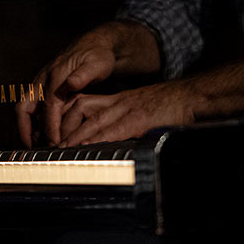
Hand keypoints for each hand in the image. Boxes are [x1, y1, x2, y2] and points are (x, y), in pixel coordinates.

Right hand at [16, 32, 118, 146]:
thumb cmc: (97, 56)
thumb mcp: (96, 63)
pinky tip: (41, 136)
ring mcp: (41, 84)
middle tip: (32, 150)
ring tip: (35, 147)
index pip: (48, 105)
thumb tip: (71, 84)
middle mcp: (43, 80)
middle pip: (24, 107)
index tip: (55, 143)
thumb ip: (83, 75)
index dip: (50, 126)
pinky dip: (32, 123)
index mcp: (55, 75)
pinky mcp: (43, 89)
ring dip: (27, 128)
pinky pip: (31, 109)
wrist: (94, 45)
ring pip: (25, 109)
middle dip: (24, 130)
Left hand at [58, 83, 194, 146]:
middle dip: (64, 125)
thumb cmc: (171, 105)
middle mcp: (119, 101)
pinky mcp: (142, 118)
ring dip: (76, 135)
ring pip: (94, 119)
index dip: (66, 115)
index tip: (54, 129)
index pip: (83, 102)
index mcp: (118, 99)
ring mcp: (129, 108)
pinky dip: (99, 138)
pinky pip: (115, 129)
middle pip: (81, 108)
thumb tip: (111, 138)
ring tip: (62, 148)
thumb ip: (126, 121)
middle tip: (51, 141)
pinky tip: (88, 146)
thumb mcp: (142, 108)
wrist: (193, 96)